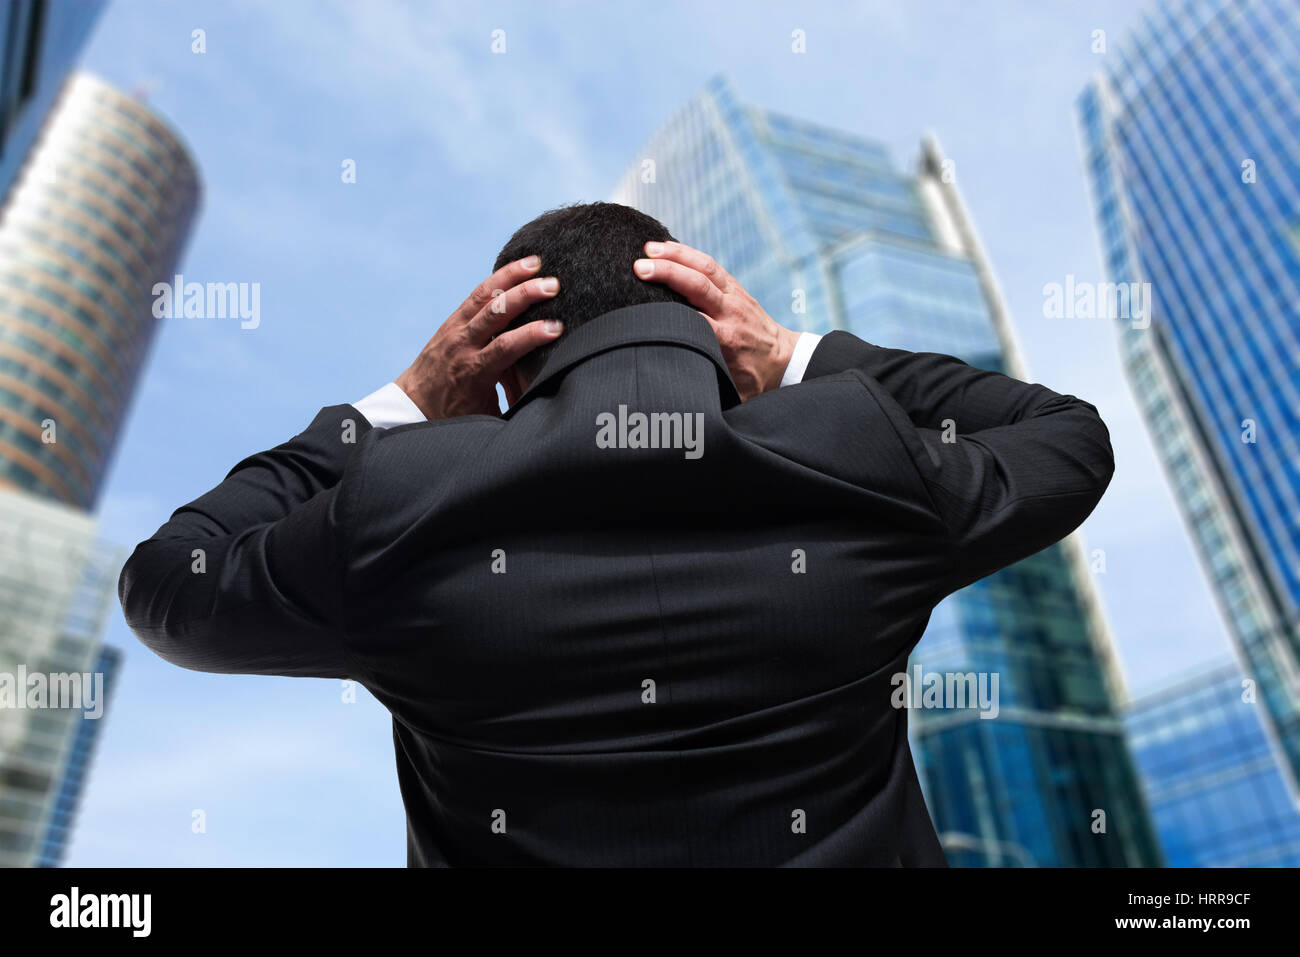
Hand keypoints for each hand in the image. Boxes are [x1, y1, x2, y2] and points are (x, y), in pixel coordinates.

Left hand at [395, 256, 561, 417]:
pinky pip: (476, 294)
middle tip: (553, 285)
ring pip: (484, 295)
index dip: (531, 335)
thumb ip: (512, 406)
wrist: (413, 405)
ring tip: (537, 262)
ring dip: (511, 277)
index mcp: (473, 372)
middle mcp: (462, 345)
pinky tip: (518, 267)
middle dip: (525, 296)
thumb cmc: (455, 415)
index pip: (505, 347)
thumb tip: (546, 403)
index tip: (556, 328)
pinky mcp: (453, 320)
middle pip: (495, 313)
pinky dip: (497, 278)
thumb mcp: (485, 417)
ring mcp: (455, 329)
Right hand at [633, 241, 798, 399]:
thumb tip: (681, 405)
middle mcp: (732, 314)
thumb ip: (710, 393)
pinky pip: (711, 265)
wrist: (785, 361)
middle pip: (699, 286)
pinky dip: (688, 253)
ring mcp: (735, 297)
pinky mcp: (735, 288)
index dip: (669, 311)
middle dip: (669, 273)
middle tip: (638, 267)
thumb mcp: (733, 394)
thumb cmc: (753, 381)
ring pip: (706, 268)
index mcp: (728, 341)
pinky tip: (665, 248)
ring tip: (647, 248)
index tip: (640, 308)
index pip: (696, 321)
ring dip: (676, 255)